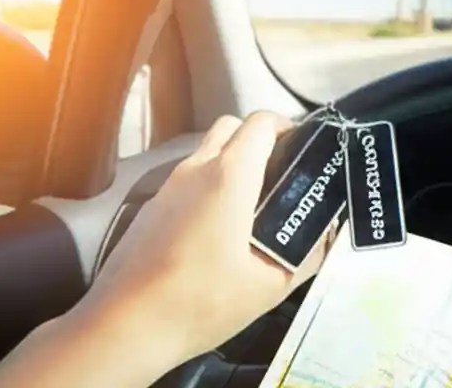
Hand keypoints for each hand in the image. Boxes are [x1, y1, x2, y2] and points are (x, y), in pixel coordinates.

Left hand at [82, 112, 331, 370]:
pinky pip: (187, 180)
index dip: (288, 127)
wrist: (124, 326)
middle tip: (282, 174)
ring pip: (206, 153)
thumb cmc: (201, 302)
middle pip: (231, 127)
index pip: (262, 123)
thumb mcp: (269, 286)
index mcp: (229, 177)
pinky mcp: (150, 208)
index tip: (305, 149)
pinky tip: (218, 230)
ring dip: (233, 163)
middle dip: (260, 139)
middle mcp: (195, 170)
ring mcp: (167, 187)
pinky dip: (208, 187)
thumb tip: (327, 234)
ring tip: (254, 206)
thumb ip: (308, 254)